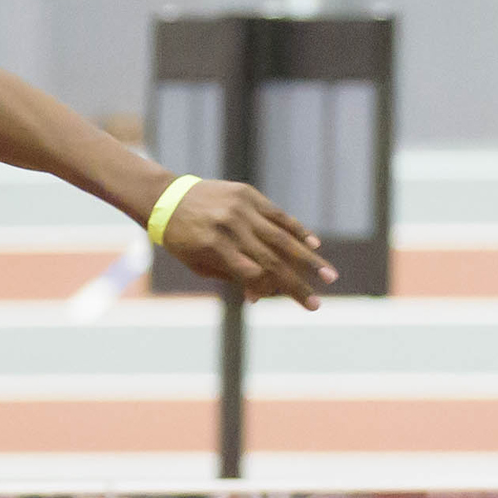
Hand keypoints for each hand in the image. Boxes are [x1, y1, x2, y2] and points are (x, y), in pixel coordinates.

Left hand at [157, 179, 336, 308]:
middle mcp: (230, 227)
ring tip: (330, 276)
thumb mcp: (197, 264)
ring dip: (309, 259)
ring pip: (281, 236)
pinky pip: (277, 214)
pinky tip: (314, 245)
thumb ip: (229, 276)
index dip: (276, 290)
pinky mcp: (247, 194)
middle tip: (317, 302)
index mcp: (214, 246)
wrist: (167, 198)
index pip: (253, 273)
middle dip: (297, 283)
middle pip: (272, 259)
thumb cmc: (182, 239)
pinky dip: (297, 230)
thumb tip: (259, 296)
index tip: (295, 303)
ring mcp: (240, 208)